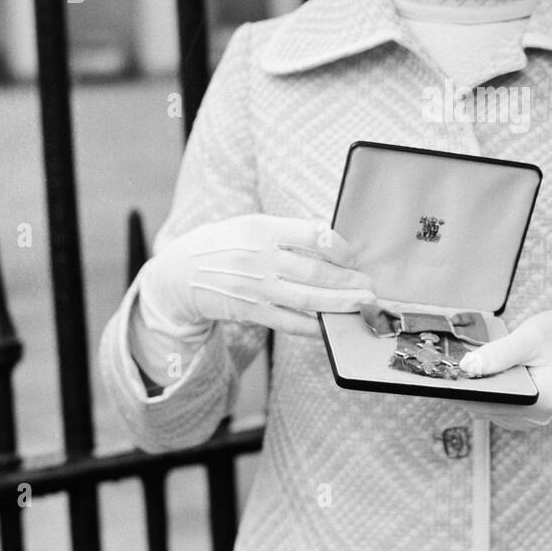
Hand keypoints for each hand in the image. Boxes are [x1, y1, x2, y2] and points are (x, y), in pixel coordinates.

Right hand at [138, 214, 374, 337]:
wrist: (180, 273)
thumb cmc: (225, 243)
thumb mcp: (252, 224)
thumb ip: (288, 231)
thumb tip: (332, 242)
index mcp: (261, 228)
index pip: (312, 234)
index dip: (339, 246)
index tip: (354, 255)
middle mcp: (258, 258)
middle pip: (314, 271)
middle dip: (348, 281)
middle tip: (371, 286)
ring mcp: (254, 287)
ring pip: (307, 299)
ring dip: (339, 304)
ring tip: (362, 304)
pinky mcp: (251, 311)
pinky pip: (288, 322)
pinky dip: (313, 326)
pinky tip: (332, 325)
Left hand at [458, 311, 551, 431]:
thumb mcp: (530, 337)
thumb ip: (500, 353)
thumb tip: (468, 367)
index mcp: (542, 400)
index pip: (494, 401)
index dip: (467, 389)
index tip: (446, 376)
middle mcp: (535, 417)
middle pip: (486, 407)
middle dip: (465, 389)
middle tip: (443, 370)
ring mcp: (526, 420)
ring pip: (485, 409)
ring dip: (470, 391)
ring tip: (456, 371)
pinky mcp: (518, 416)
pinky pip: (490, 407)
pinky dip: (479, 393)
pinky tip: (473, 377)